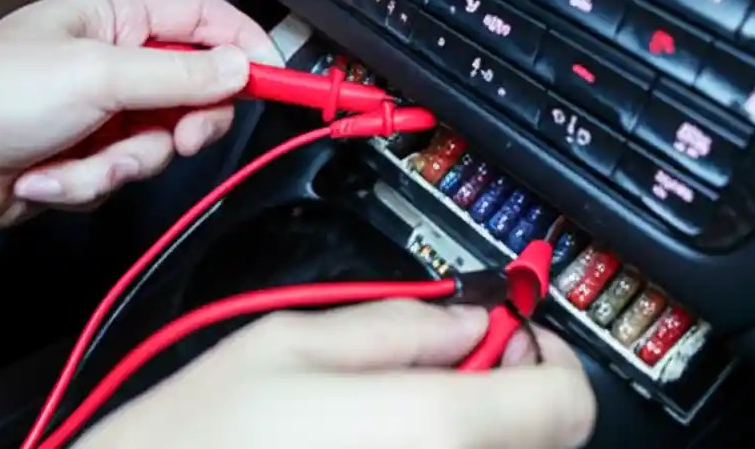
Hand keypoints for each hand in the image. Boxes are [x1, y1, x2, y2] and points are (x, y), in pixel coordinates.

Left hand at [0, 0, 279, 231]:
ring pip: (162, 143)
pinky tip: (45, 175)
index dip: (248, 46)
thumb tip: (243, 67)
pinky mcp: (88, 156)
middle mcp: (116, 59)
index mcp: (118, 16)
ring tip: (76, 159)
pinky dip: (90, 184)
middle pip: (199, 90)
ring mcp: (103, 110)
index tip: (276, 81)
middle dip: (183, 125)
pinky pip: (125, 176)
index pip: (209, 18)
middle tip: (175, 138)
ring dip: (120, 164)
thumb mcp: (97, 76)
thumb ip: (180, 75)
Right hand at [75, 300, 597, 448]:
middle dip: (513, 391)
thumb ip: (397, 324)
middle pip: (545, 439)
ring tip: (399, 412)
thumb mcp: (287, 342)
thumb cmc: (186, 445)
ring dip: (478, 428)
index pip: (568, 401)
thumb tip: (465, 320)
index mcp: (430, 431)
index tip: (512, 334)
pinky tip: (379, 448)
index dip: (551, 358)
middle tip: (451, 364)